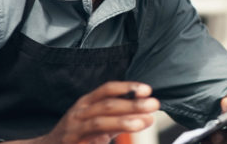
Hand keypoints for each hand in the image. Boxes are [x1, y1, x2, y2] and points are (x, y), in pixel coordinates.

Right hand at [12, 81, 158, 143]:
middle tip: (153, 105)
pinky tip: (118, 139)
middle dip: (132, 104)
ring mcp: (74, 130)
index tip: (147, 90)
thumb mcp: (98, 121)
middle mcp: (79, 113)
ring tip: (142, 122)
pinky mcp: (73, 143)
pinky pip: (90, 140)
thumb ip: (121, 118)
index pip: (107, 89)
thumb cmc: (78, 133)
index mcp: (86, 102)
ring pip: (99, 122)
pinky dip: (104, 139)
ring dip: (122, 121)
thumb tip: (148, 115)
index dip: (127, 87)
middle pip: (107, 105)